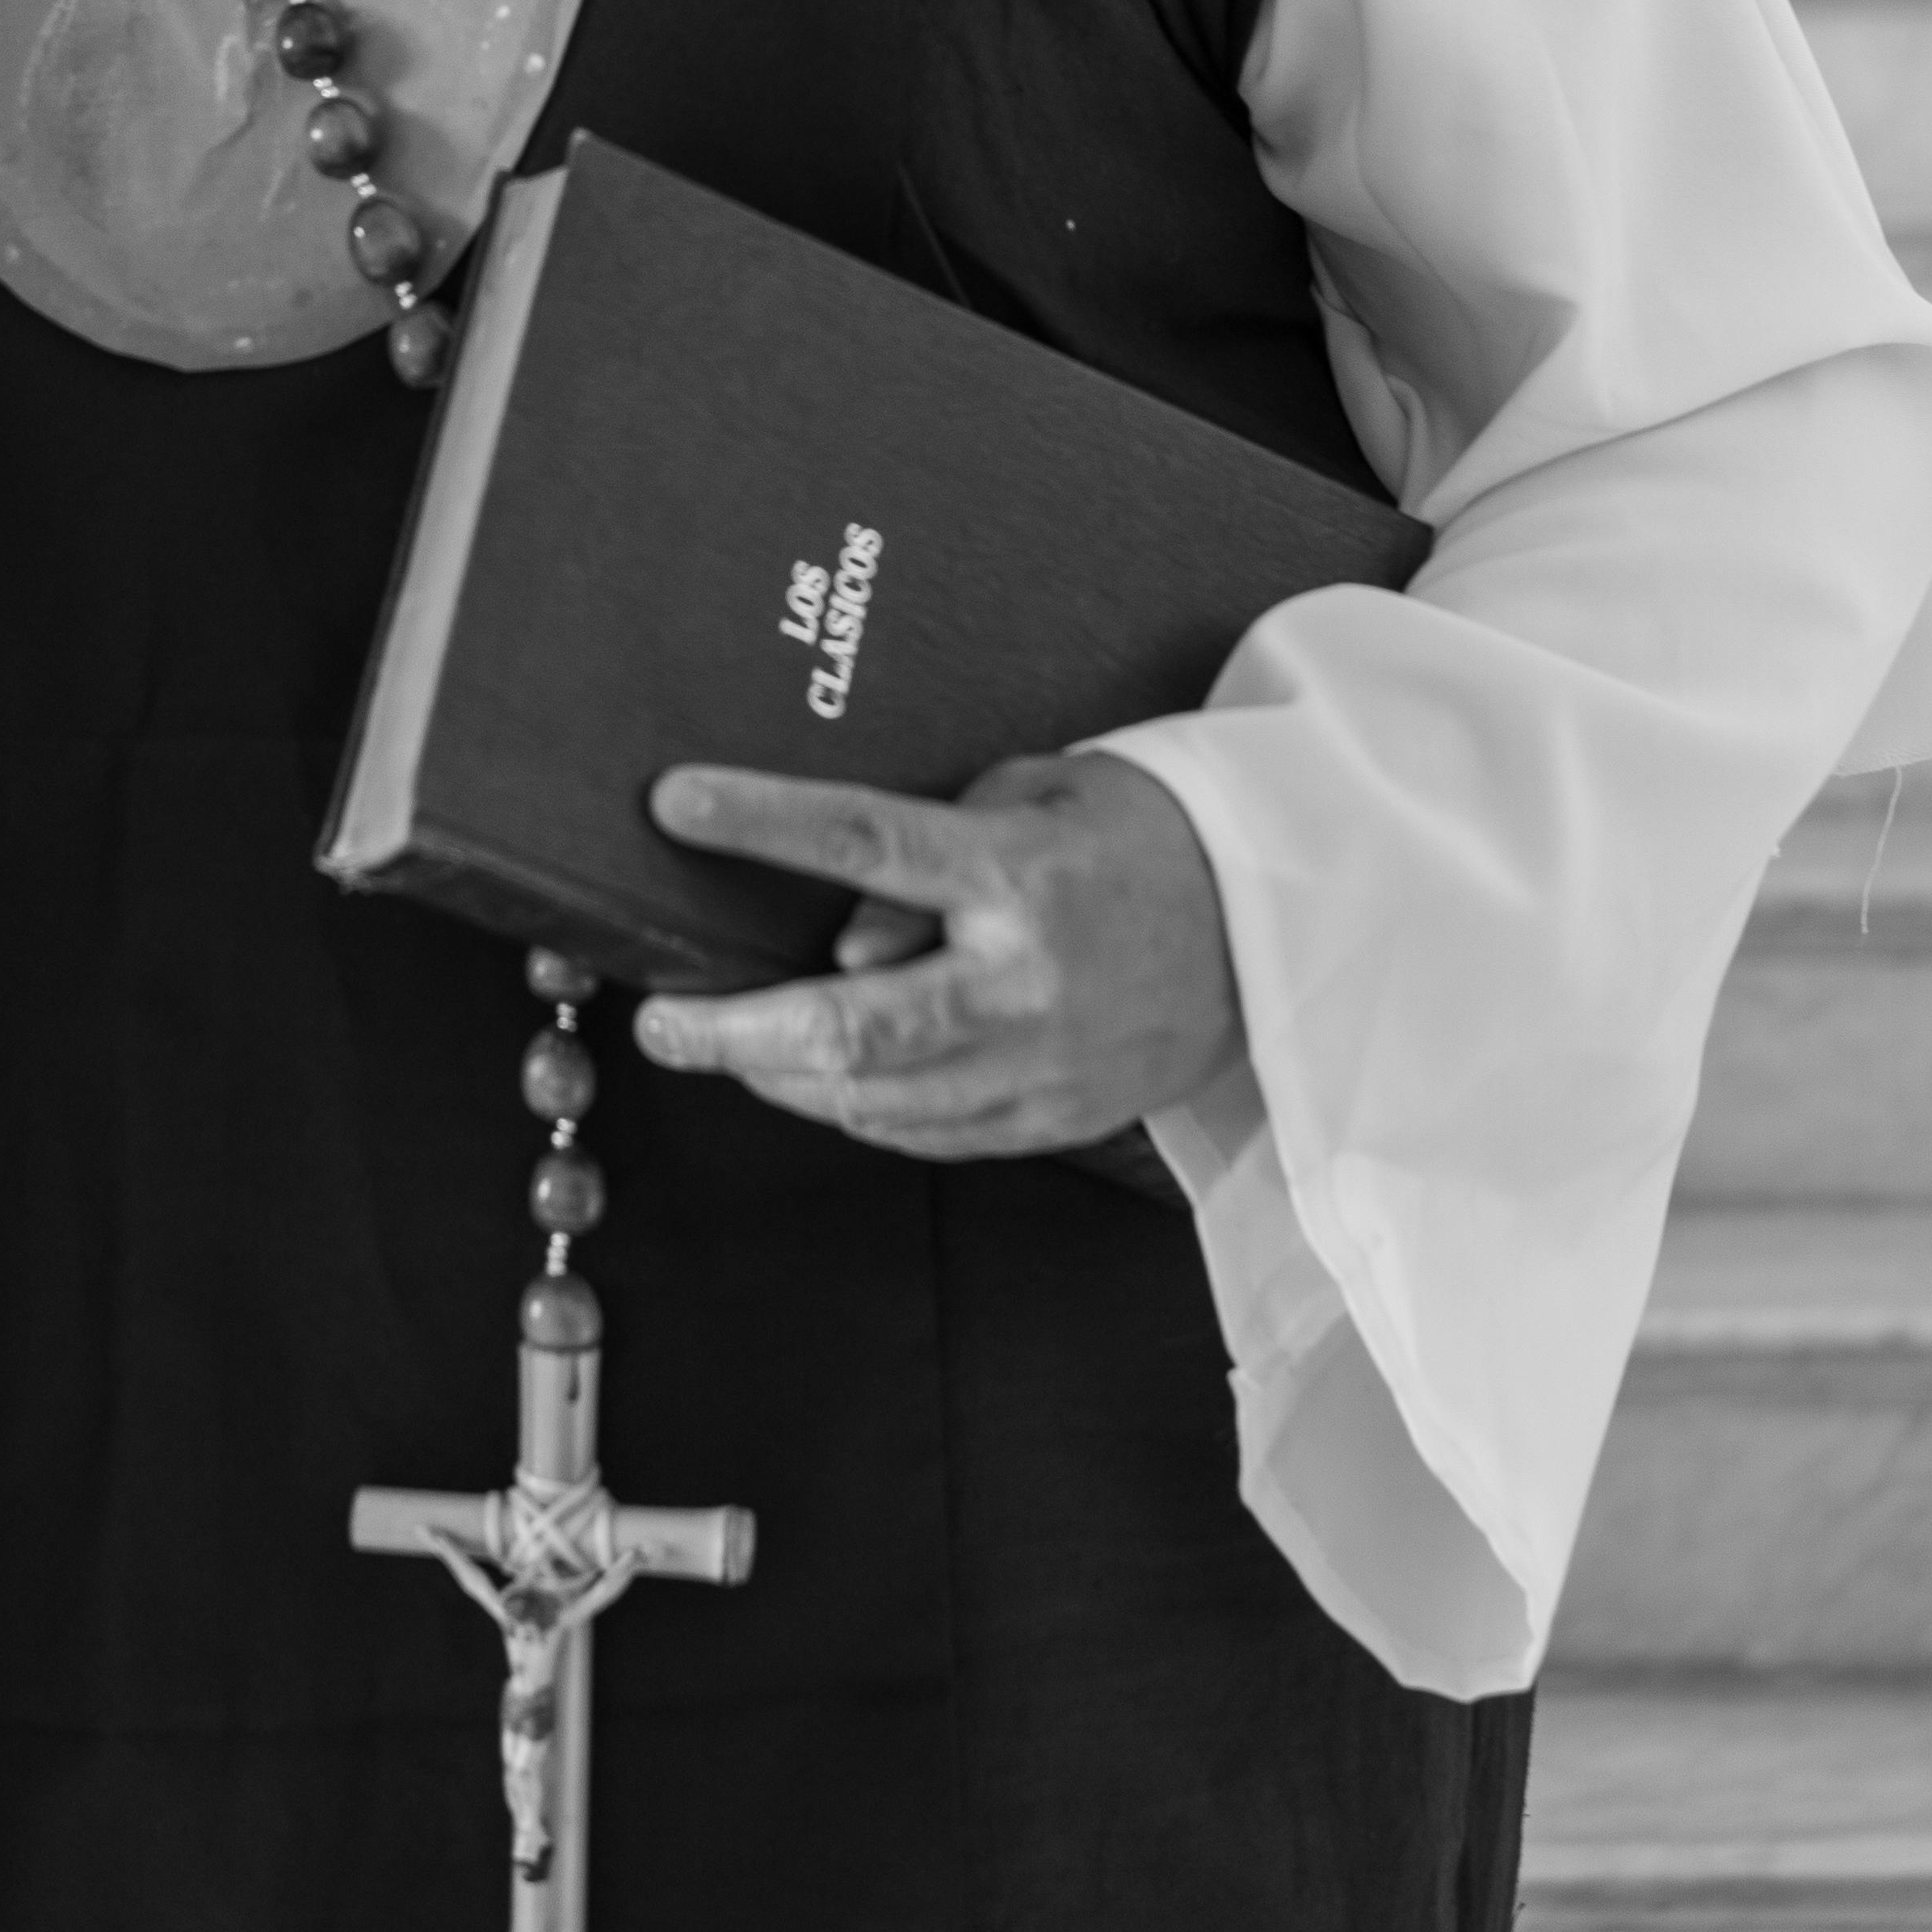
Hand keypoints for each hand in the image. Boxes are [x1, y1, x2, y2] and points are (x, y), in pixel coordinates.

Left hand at [630, 750, 1242, 1158]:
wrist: (1273, 932)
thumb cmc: (1139, 840)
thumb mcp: (1036, 796)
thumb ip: (926, 856)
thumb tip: (840, 944)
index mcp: (1020, 875)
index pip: (868, 842)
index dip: (762, 822)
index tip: (675, 804)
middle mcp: (1026, 983)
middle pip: (850, 1026)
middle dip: (735, 1032)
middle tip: (659, 1023)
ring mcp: (1042, 1068)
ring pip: (874, 1100)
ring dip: (780, 1079)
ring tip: (725, 1047)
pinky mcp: (1054, 1122)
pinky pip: (924, 1135)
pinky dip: (856, 1110)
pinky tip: (817, 1082)